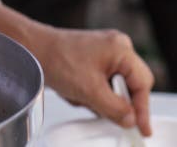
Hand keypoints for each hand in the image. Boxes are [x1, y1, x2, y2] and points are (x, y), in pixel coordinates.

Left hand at [31, 26, 153, 135]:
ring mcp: (105, 52)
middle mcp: (117, 47)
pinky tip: (77, 92)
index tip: (143, 129)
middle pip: (131, 85)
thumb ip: (115, 108)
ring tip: (81, 96)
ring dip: (101, 99)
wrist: (33, 50)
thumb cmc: (58, 59)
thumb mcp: (90, 91)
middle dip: (117, 103)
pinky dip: (93, 93)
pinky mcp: (94, 59)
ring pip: (115, 87)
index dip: (143, 109)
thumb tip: (131, 120)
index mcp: (121, 49)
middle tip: (108, 116)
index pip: (143, 83)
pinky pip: (103, 83)